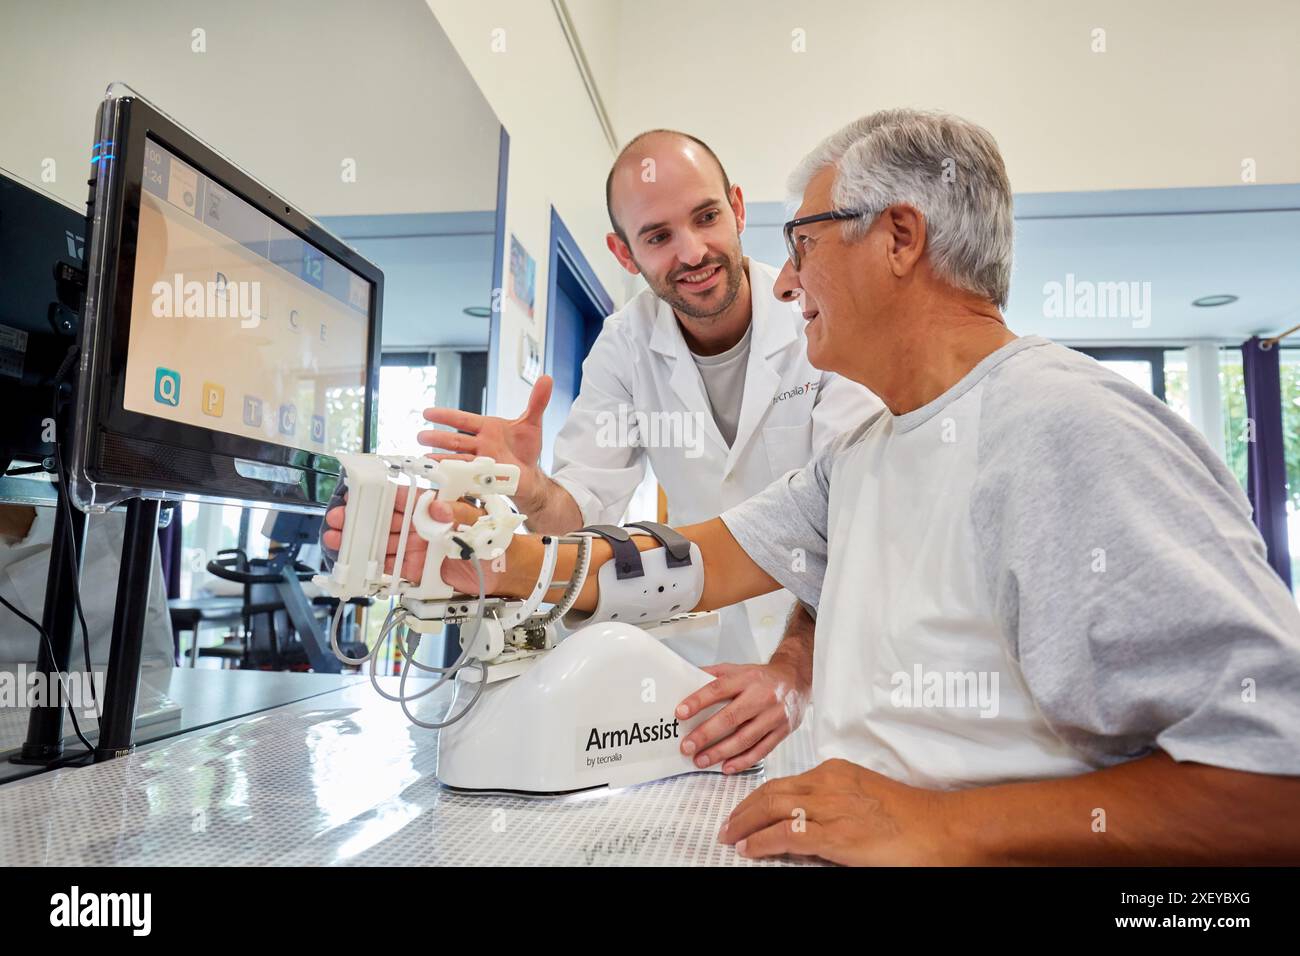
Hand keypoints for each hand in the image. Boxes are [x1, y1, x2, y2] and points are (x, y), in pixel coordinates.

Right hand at [322, 489, 498, 594]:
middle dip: (360, 520)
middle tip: (338, 519)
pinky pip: (393, 570)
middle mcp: (423, 527)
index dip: (378, 496)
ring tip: (338, 541)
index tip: (356, 494)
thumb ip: (458, 513)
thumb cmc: (495, 539)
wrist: (506, 573)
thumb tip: (437, 507)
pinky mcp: (420, 571)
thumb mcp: (478, 521)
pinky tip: (356, 566)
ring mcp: (419, 549)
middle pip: (385, 522)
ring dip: (360, 544)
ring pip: (384, 545)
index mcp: (435, 507)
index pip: (402, 498)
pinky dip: (374, 569)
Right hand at [419, 376, 551, 506]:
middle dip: (438, 438)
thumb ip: (537, 401)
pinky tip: (441, 479)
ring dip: (441, 459)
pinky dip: (455, 479)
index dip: (446, 416)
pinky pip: (467, 478)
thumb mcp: (532, 423)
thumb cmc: (526, 449)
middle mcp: (479, 444)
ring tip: (426, 459)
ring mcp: (480, 462)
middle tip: (421, 436)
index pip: (464, 419)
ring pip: (458, 460)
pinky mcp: (483, 478)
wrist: (531, 474)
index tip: (427, 412)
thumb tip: (546, 378)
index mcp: (487, 428)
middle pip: (456, 440)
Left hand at [675, 660, 808, 773]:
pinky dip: (742, 761)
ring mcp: (774, 715)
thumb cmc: (763, 677)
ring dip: (721, 752)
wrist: (796, 679)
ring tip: (701, 760)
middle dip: (706, 734)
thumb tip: (686, 679)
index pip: (718, 688)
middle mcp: (762, 696)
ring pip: (745, 738)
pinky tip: (726, 767)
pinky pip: (761, 750)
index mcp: (747, 678)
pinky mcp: (782, 731)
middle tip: (687, 746)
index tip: (680, 712)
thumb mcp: (738, 668)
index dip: (698, 701)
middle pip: (731, 717)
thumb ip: (714, 674)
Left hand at [719, 758, 957, 864]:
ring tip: (730, 837)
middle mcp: (828, 783)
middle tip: (727, 825)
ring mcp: (830, 808)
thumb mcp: (865, 798)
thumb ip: (836, 802)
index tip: (745, 809)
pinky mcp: (835, 834)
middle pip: (770, 791)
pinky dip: (762, 842)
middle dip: (743, 809)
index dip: (758, 797)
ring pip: (772, 809)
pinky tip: (749, 849)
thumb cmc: (911, 818)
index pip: (785, 782)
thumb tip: (808, 822)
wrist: (940, 828)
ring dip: (745, 824)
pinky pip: (786, 835)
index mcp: (836, 771)